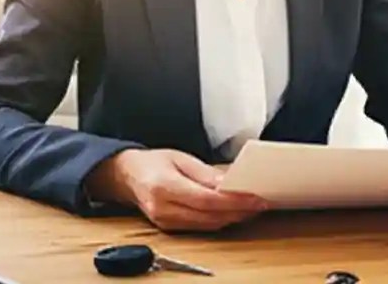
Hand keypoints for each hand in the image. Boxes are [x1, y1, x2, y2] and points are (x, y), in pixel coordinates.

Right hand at [86, 149, 268, 231]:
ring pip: (208, 225)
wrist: (127, 177)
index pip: (207, 200)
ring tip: (251, 207)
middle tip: (260, 203)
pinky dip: (219, 220)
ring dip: (232, 218)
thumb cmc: (152, 163)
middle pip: (210, 216)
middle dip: (239, 211)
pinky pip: (201, 227)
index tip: (254, 198)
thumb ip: (205, 173)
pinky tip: (232, 212)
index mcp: (165, 186)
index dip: (234, 201)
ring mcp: (166, 221)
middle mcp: (164, 208)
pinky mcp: (170, 228)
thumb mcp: (180, 158)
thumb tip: (230, 184)